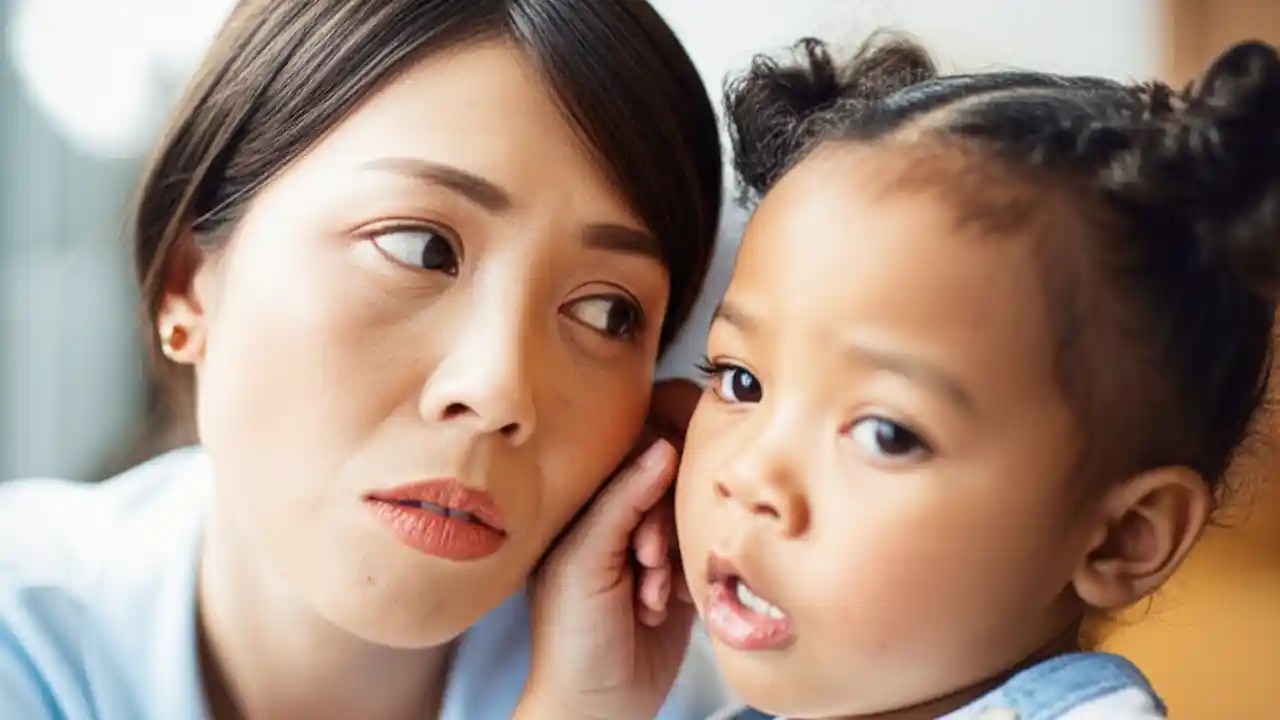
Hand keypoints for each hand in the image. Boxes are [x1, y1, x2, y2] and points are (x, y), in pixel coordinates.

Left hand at [518, 382, 702, 719]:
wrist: (598, 708)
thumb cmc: (572, 636)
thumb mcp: (585, 560)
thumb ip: (622, 501)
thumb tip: (664, 446)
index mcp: (580, 513)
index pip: (624, 462)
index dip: (644, 481)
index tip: (645, 519)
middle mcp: (614, 527)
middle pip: (663, 488)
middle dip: (659, 527)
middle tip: (645, 562)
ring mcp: (648, 555)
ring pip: (685, 521)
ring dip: (672, 558)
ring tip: (650, 596)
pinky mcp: (678, 582)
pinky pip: (702, 555)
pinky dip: (689, 578)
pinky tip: (664, 607)